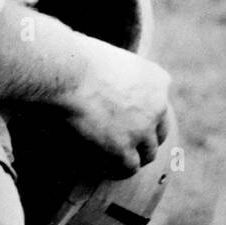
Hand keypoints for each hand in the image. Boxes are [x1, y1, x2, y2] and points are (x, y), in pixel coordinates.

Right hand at [52, 34, 170, 179]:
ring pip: (148, 153)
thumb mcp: (106, 56)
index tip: (127, 116)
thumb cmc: (75, 57)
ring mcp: (143, 129)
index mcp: (156, 78)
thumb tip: (99, 79)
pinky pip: (128, 168)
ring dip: (132, 154)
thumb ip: (115, 71)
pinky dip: (117, 168)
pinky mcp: (124, 149)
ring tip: (112, 156)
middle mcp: (157, 105)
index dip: (143, 111)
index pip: (159, 102)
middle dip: (144, 137)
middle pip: (160, 131)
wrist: (66, 73)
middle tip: (123, 140)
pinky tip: (102, 165)